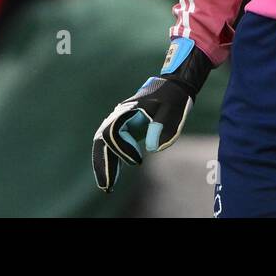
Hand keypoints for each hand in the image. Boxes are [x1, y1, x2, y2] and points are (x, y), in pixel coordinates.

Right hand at [91, 37, 211, 193]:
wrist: (173, 88)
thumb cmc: (173, 99)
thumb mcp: (171, 111)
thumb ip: (161, 127)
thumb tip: (151, 148)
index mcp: (128, 110)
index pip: (113, 132)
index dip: (122, 149)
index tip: (138, 161)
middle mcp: (119, 116)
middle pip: (102, 140)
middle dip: (103, 163)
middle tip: (106, 185)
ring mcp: (119, 123)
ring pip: (104, 145)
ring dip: (104, 165)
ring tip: (107, 187)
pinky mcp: (125, 130)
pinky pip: (112, 147)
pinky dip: (111, 162)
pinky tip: (112, 179)